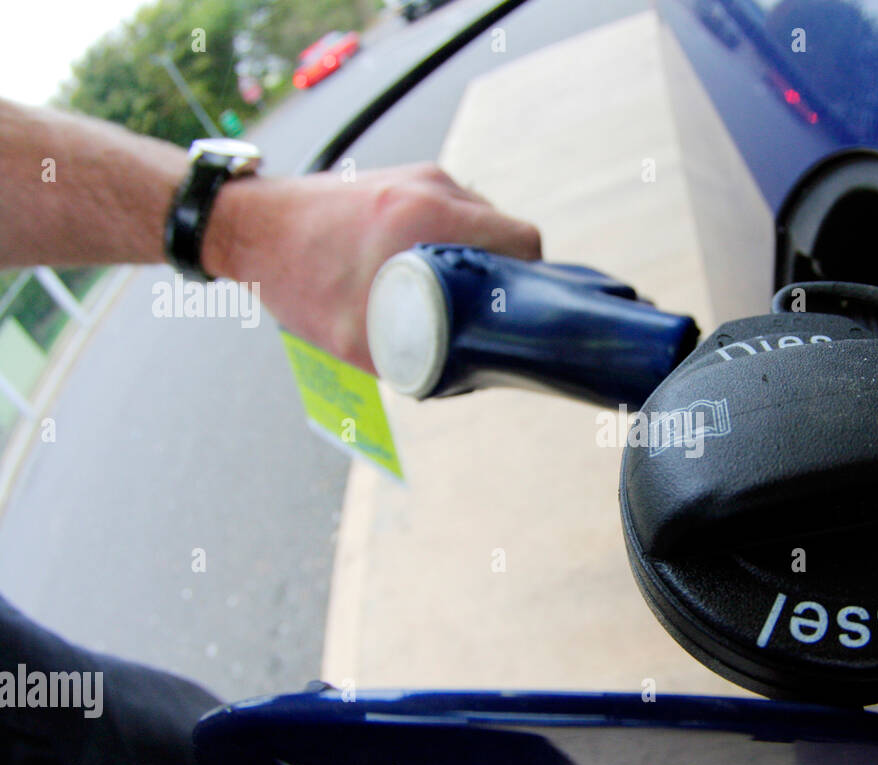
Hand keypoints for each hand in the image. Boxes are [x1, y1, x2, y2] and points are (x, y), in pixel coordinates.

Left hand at [205, 162, 541, 373]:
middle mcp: (433, 187)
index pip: (523, 242)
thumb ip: (417, 359)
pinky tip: (425, 272)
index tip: (517, 314)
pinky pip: (453, 212)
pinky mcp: (406, 178)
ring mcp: (421, 176)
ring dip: (477, 259)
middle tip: (483, 316)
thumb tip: (469, 377)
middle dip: (504, 277)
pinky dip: (452, 242)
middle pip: (507, 234)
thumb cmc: (296, 279)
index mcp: (428, 217)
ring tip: (451, 296)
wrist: (247, 225)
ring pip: (481, 222)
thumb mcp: (357, 338)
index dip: (532, 282)